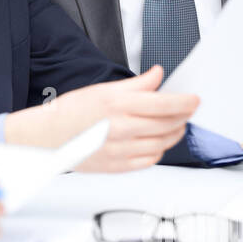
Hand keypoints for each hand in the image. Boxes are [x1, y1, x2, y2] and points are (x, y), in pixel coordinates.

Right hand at [5, 66, 198, 171]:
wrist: (49, 138)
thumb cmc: (71, 113)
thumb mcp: (103, 90)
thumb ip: (136, 84)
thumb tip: (157, 75)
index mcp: (118, 105)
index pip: (164, 104)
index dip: (185, 102)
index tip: (194, 100)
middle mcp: (121, 128)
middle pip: (168, 124)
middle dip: (183, 117)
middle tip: (186, 111)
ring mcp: (121, 150)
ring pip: (162, 144)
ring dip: (175, 134)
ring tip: (176, 126)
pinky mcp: (118, 166)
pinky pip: (149, 160)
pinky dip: (159, 151)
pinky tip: (157, 142)